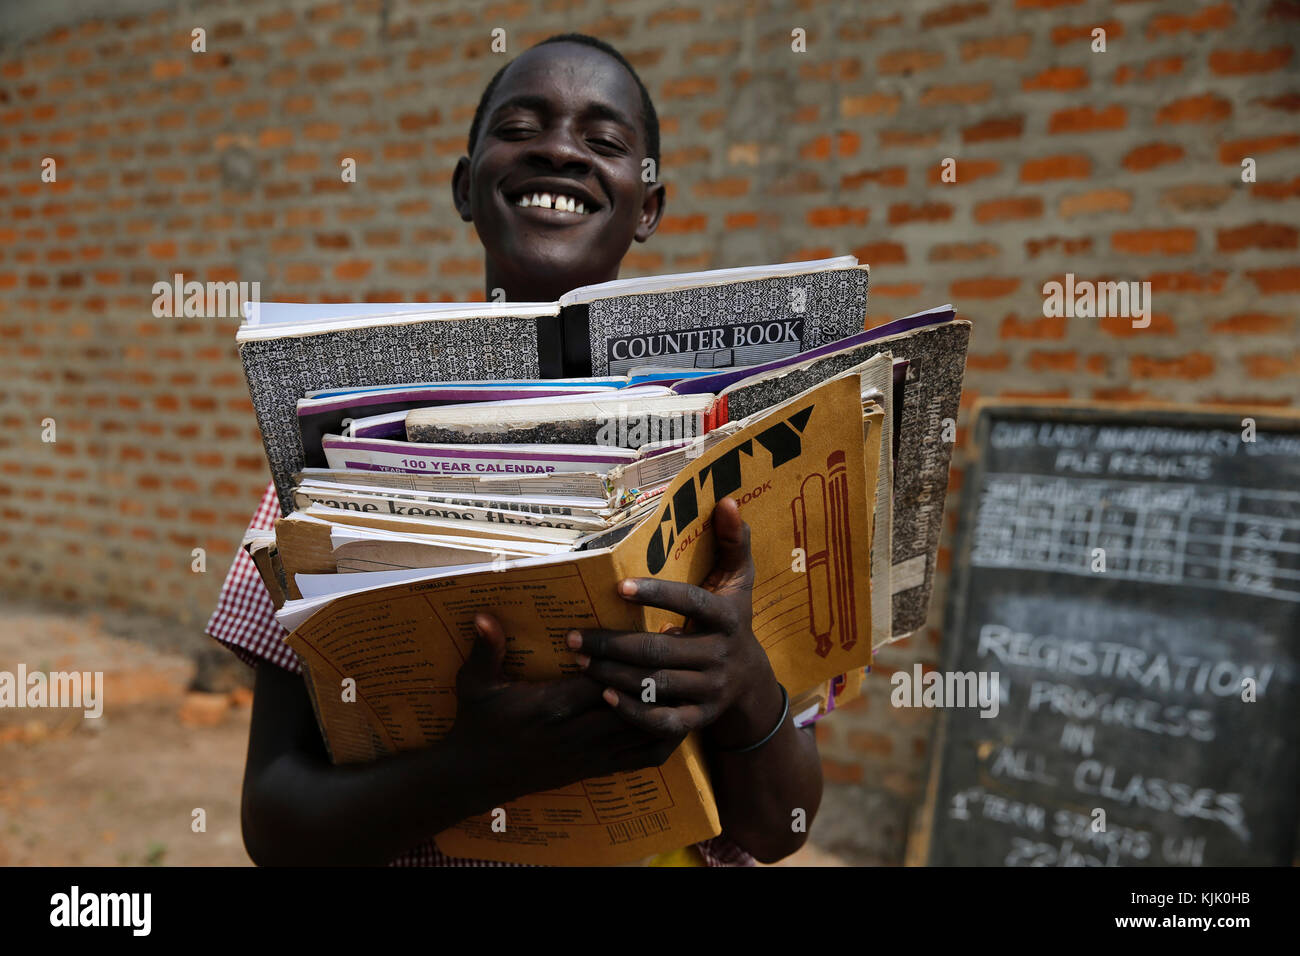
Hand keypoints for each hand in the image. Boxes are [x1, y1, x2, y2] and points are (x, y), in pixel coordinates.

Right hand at [446, 612, 680, 807]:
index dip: (629, 658)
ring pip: (645, 732)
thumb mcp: (474, 684)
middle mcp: (578, 733)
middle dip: (658, 674)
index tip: (653, 629)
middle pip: (633, 704)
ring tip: (687, 672)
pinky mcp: (596, 770)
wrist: (477, 776)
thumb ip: (485, 650)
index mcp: (552, 707)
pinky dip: (666, 740)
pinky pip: (643, 760)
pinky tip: (677, 716)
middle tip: (682, 643)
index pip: (603, 680)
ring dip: (668, 704)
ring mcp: (591, 755)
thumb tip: (483, 616)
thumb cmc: (477, 723)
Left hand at [567, 497, 784, 750]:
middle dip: (612, 644)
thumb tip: (728, 500)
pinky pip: (664, 722)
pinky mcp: (700, 718)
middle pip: (660, 650)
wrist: (751, 682)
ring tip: (579, 659)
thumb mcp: (739, 580)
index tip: (618, 586)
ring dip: (613, 674)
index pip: (690, 603)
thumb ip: (733, 541)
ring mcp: (711, 690)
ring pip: (655, 685)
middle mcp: (721, 655)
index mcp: (728, 617)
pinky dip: (634, 712)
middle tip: (573, 635)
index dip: (656, 594)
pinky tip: (605, 695)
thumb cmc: (733, 619)